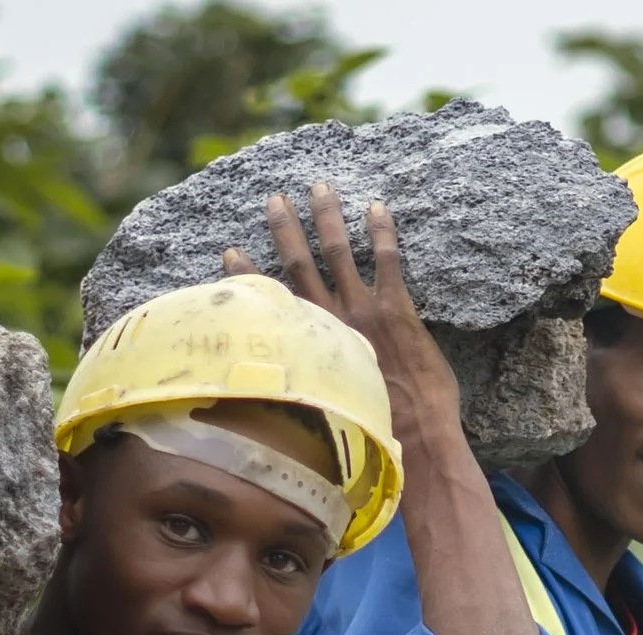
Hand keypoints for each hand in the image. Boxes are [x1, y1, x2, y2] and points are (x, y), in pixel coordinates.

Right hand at [226, 186, 461, 443]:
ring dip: (328, 218)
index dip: (248, 276)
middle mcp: (329, 322)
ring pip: (338, 254)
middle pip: (299, 265)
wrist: (413, 440)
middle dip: (286, 229)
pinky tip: (376, 207)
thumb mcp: (326, 411)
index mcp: (308, 346)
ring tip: (319, 187)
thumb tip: (296, 390)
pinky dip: (382, 232)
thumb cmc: (372, 436)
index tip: (229, 252)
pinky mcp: (397, 312)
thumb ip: (312, 386)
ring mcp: (364, 312)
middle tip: (274, 198)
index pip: (271, 302)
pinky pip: (387, 262)